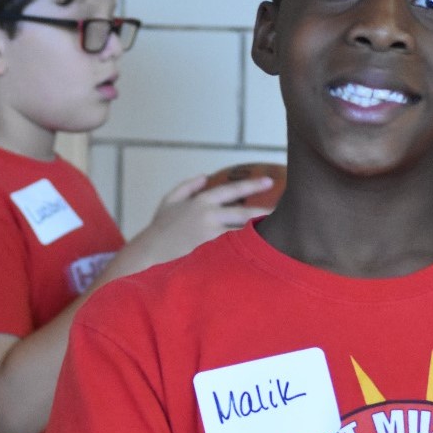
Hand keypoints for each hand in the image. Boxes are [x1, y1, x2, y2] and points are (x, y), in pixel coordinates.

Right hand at [119, 172, 273, 271]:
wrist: (148, 255)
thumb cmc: (159, 230)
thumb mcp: (168, 203)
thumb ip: (186, 188)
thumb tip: (203, 177)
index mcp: (201, 202)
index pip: (232, 190)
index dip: (253, 186)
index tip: (270, 182)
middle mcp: (207, 216)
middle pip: (244, 213)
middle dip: (266, 211)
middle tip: (285, 211)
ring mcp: (209, 236)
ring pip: (241, 233)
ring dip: (259, 234)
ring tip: (280, 234)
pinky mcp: (209, 254)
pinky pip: (233, 252)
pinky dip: (246, 252)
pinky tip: (261, 254)